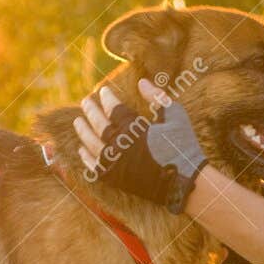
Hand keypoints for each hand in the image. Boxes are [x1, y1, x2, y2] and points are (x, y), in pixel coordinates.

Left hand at [75, 79, 206, 213]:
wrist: (185, 180)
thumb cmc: (183, 145)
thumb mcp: (176, 115)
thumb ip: (158, 97)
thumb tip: (142, 82)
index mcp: (135, 128)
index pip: (114, 109)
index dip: (107, 98)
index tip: (103, 91)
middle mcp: (121, 145)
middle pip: (99, 124)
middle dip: (91, 110)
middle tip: (85, 101)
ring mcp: (116, 163)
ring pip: (92, 143)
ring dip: (83, 131)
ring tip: (78, 121)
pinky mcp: (116, 178)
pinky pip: (94, 166)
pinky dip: (86, 157)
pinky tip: (82, 149)